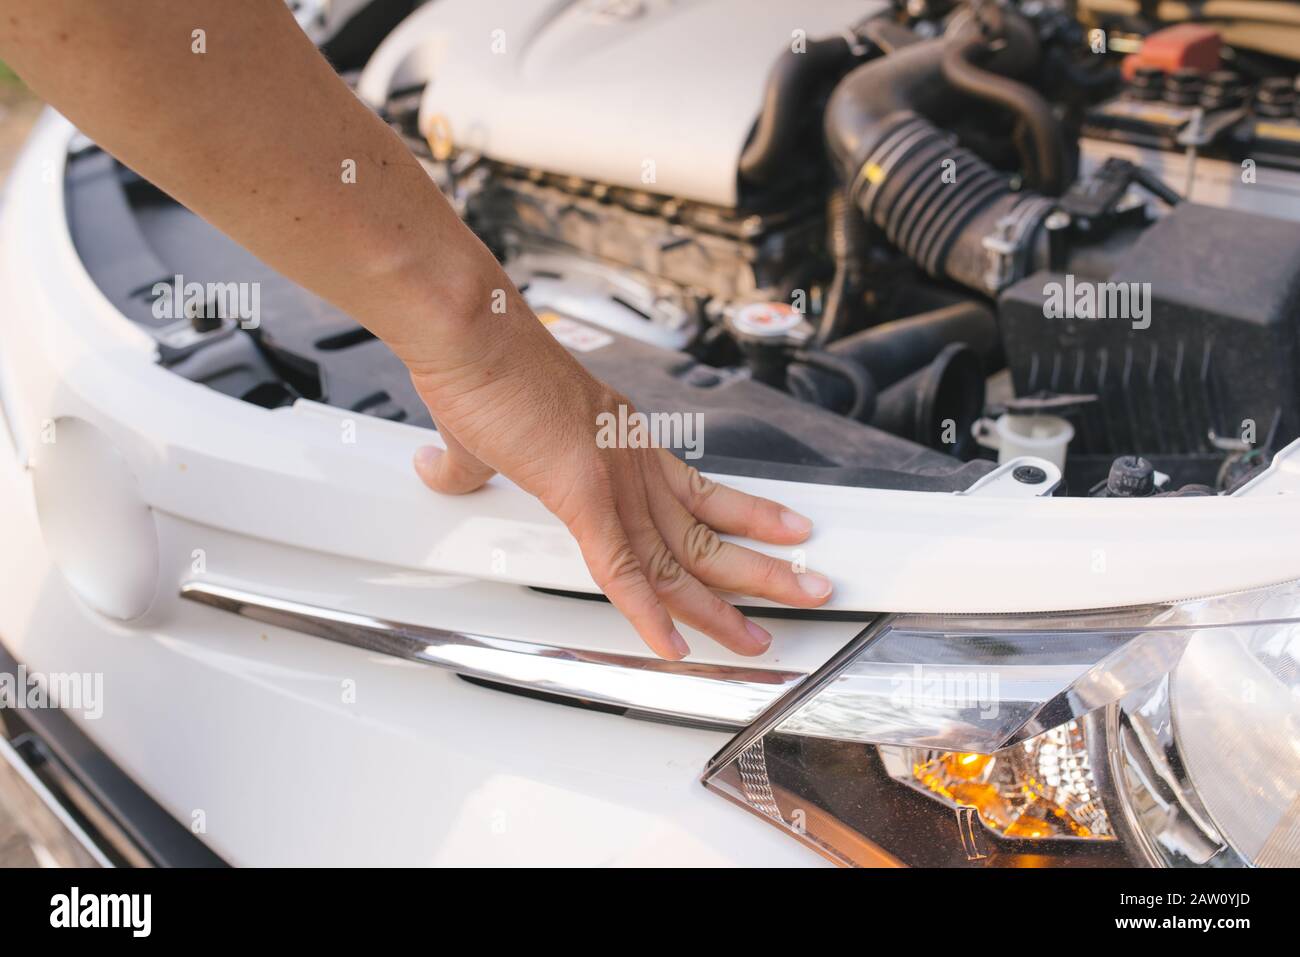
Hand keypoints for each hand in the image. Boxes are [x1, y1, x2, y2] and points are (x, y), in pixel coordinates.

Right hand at [404, 289, 833, 660]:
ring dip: (722, 607)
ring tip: (760, 639)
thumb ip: (472, 463)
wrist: (473, 330)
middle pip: (708, 532)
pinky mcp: (583, 493)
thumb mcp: (485, 432)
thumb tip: (444, 470)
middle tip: (811, 590)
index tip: (785, 535)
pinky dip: (648, 614)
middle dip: (764, 569)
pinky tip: (672, 645)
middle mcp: (634, 461)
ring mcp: (615, 478)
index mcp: (626, 443)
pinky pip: (622, 570)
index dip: (750, 518)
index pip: (702, 494)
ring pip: (679, 560)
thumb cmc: (483, 367)